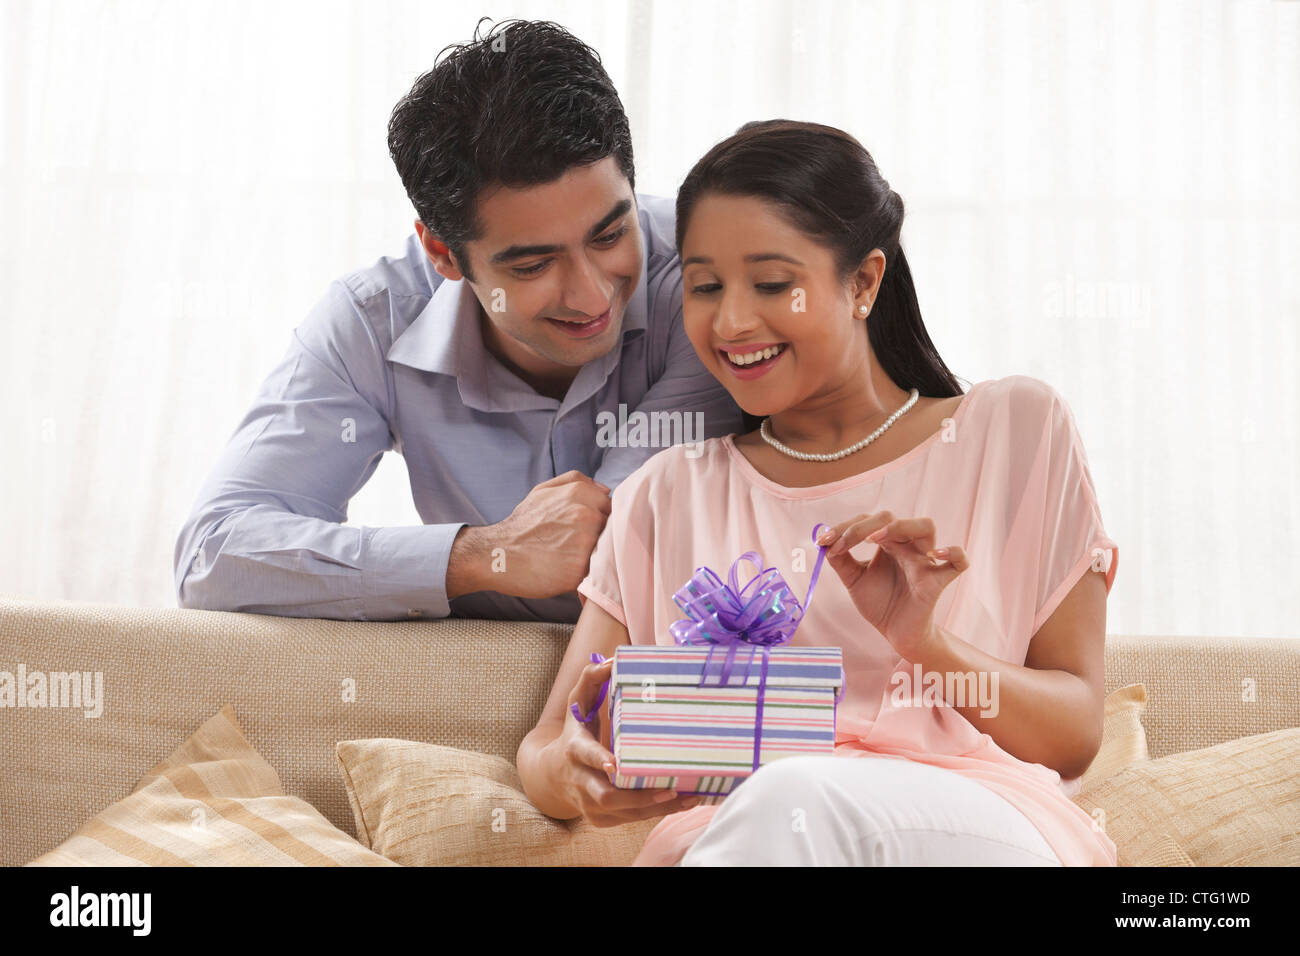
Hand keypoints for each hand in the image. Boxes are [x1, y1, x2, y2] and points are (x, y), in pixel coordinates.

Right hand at [449, 471, 612, 599]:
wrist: (497, 555)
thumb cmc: (521, 525)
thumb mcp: (543, 491)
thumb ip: (576, 482)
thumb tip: (605, 489)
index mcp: (579, 494)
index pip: (611, 506)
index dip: (600, 519)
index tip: (585, 528)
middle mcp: (586, 516)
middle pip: (612, 528)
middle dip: (600, 536)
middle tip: (578, 545)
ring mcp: (585, 544)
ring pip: (607, 550)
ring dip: (597, 555)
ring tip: (573, 557)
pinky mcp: (580, 571)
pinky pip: (595, 572)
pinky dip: (587, 573)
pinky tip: (569, 571)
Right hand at [552, 655, 702, 826]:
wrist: (553, 775)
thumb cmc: (574, 732)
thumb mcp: (577, 703)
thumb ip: (591, 679)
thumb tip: (612, 660)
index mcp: (575, 751)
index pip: (585, 757)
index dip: (599, 761)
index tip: (614, 764)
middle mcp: (581, 782)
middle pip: (606, 797)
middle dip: (638, 797)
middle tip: (669, 789)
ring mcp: (590, 806)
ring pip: (624, 813)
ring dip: (656, 808)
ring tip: (688, 796)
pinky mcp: (603, 820)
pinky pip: (632, 820)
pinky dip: (657, 813)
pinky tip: (684, 802)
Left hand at [817, 512, 968, 659]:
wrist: (896, 633)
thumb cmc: (880, 602)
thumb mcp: (853, 579)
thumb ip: (840, 559)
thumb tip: (823, 540)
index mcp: (887, 543)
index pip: (869, 521)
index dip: (845, 527)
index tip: (824, 542)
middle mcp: (906, 546)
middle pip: (894, 519)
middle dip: (865, 526)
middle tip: (845, 542)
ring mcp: (924, 561)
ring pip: (926, 526)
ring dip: (901, 527)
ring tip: (877, 540)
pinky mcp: (938, 581)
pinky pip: (959, 561)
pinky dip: (953, 552)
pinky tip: (934, 555)